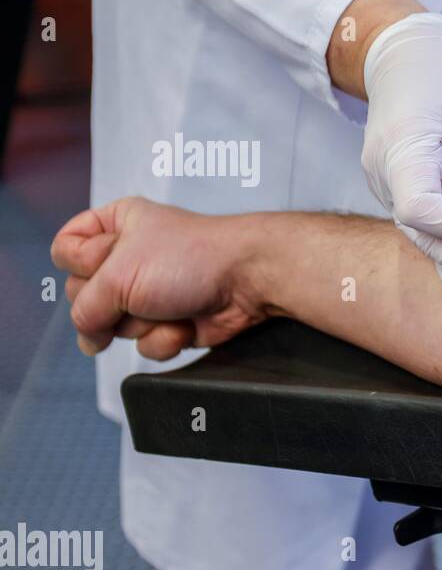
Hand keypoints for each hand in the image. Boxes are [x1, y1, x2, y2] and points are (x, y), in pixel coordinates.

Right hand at [50, 197, 263, 359]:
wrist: (249, 280)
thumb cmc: (193, 258)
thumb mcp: (118, 275)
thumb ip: (85, 309)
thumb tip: (87, 340)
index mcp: (116, 226)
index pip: (64, 252)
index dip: (80, 265)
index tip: (107, 260)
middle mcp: (130, 257)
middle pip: (85, 297)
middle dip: (114, 301)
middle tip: (142, 287)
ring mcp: (150, 293)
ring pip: (115, 326)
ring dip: (143, 322)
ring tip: (170, 302)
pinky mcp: (170, 321)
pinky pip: (146, 344)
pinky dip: (165, 338)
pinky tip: (186, 323)